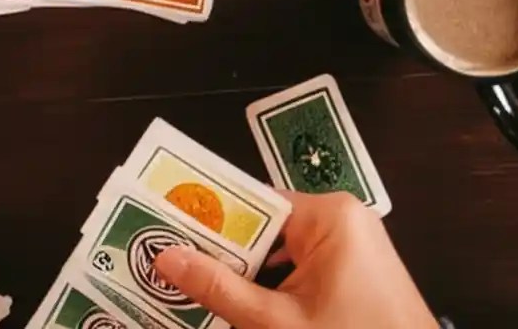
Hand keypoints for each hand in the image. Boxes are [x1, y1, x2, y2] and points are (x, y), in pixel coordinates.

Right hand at [153, 191, 437, 328]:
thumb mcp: (276, 322)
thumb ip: (218, 287)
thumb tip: (164, 257)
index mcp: (328, 216)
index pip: (249, 202)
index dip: (205, 217)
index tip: (164, 228)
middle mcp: (342, 219)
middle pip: (260, 226)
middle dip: (219, 251)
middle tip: (169, 263)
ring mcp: (351, 246)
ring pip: (276, 250)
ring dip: (241, 273)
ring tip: (192, 286)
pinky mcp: (353, 271)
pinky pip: (297, 266)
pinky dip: (269, 285)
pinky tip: (236, 304)